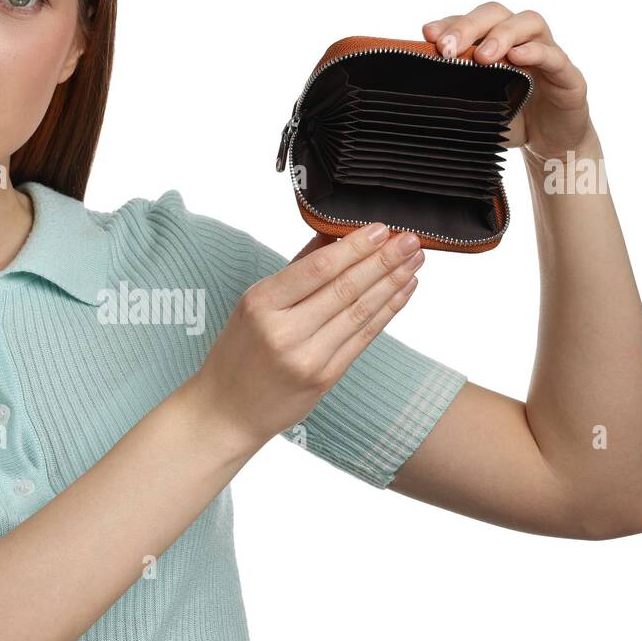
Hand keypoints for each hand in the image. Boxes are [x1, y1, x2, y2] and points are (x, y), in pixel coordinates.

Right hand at [186, 223, 424, 451]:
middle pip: (345, 288)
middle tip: (410, 239)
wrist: (227, 410)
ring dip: (392, 283)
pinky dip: (387, 312)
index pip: (317, 268)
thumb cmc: (238, 353)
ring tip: (414, 260)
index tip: (382, 229)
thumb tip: (333, 237)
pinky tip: (402, 291)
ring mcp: (307, 358)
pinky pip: (363, 338)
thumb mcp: (252, 305)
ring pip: (360, 312)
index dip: (355, 247)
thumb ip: (295, 271)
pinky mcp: (325, 378)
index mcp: (261, 303)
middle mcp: (284, 330)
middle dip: (383, 260)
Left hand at [422, 2, 594, 160]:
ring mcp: (547, 54)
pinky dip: (537, 52)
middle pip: (496, 13)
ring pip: (529, 23)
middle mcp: (520, 40)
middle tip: (448, 48)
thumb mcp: (476, 107)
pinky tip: (518, 57)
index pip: (471, 21)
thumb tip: (413, 95)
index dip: (450, 24)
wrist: (550, 146)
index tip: (427, 35)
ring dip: (502, 34)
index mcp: (494, 43)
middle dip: (469, 26)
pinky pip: (555, 56)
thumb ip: (454, 94)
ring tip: (481, 56)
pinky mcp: (568, 76)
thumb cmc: (511, 120)